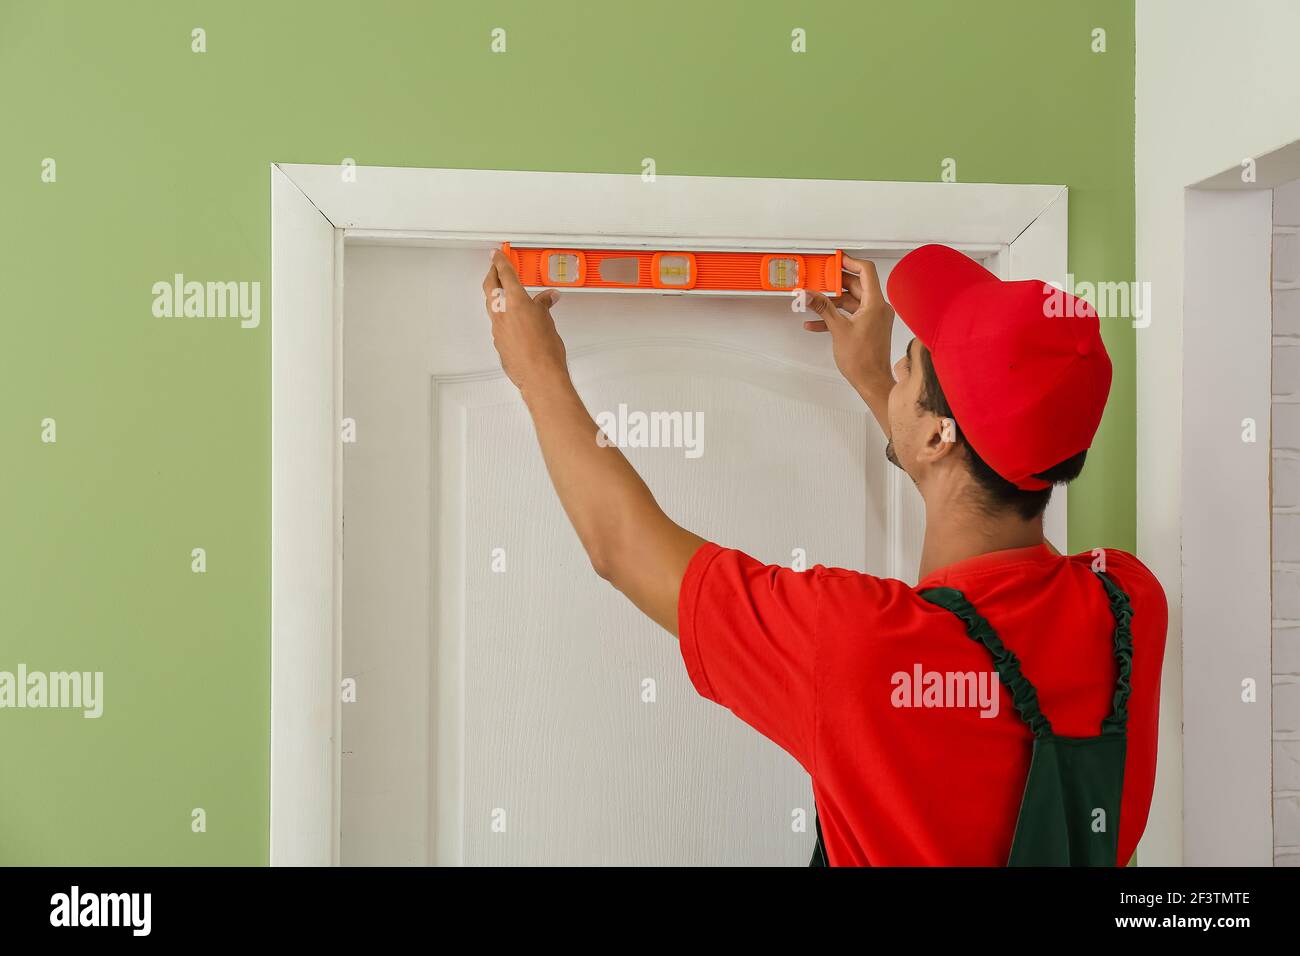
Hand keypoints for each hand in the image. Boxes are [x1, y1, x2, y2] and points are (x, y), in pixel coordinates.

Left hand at [482, 248, 568, 392]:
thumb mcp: (548, 320)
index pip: (505, 274)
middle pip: (490, 287)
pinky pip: (497, 323)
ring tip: (502, 291)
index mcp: (515, 301)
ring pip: (491, 304)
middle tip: (494, 267)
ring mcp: (497, 328)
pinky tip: (511, 318)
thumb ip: (544, 305)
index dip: (500, 261)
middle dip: (492, 274)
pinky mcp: (498, 341)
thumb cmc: (545, 350)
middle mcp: (502, 312)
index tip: (497, 254)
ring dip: (495, 294)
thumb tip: (548, 298)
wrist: (539, 375)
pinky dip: (502, 315)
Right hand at [801, 253, 895, 396]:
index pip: (866, 271)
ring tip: (815, 301)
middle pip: (856, 285)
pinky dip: (835, 316)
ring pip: (851, 301)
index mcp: (875, 304)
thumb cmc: (863, 361)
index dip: (850, 262)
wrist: (871, 381)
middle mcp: (878, 308)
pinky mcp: (868, 327)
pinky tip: (817, 323)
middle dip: (836, 283)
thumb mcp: (838, 329)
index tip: (836, 260)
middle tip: (820, 280)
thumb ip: (823, 307)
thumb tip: (810, 294)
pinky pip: (850, 315)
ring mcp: (874, 318)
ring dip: (832, 301)